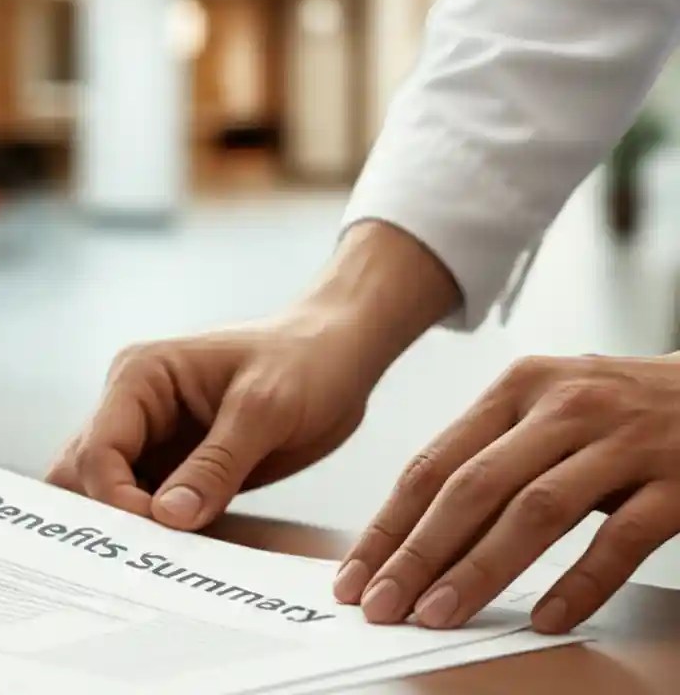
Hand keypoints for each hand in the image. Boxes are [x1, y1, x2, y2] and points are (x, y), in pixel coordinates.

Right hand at [46, 310, 374, 529]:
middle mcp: (132, 407)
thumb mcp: (266, 409)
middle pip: (84, 475)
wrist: (340, 354)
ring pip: (109, 495)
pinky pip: (149, 506)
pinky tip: (183, 554)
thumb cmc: (306, 359)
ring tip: (164, 561)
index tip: (156, 535)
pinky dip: (159, 533)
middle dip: (106, 517)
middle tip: (144, 557)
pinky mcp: (174, 467)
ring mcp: (150, 438)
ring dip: (130, 528)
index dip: (117, 500)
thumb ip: (217, 464)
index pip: (98, 451)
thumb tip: (169, 516)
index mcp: (139, 377)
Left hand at [336, 354, 679, 633]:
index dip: (389, 524)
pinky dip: (580, 581)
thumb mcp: (548, 405)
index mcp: (517, 387)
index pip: (433, 463)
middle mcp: (563, 406)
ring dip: (480, 569)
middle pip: (472, 488)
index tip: (356, 575)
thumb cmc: (622, 406)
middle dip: (417, 553)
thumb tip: (412, 525)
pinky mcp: (679, 480)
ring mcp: (623, 442)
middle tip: (384, 604)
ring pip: (536, 511)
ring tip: (439, 613)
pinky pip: (622, 538)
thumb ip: (489, 450)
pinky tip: (547, 616)